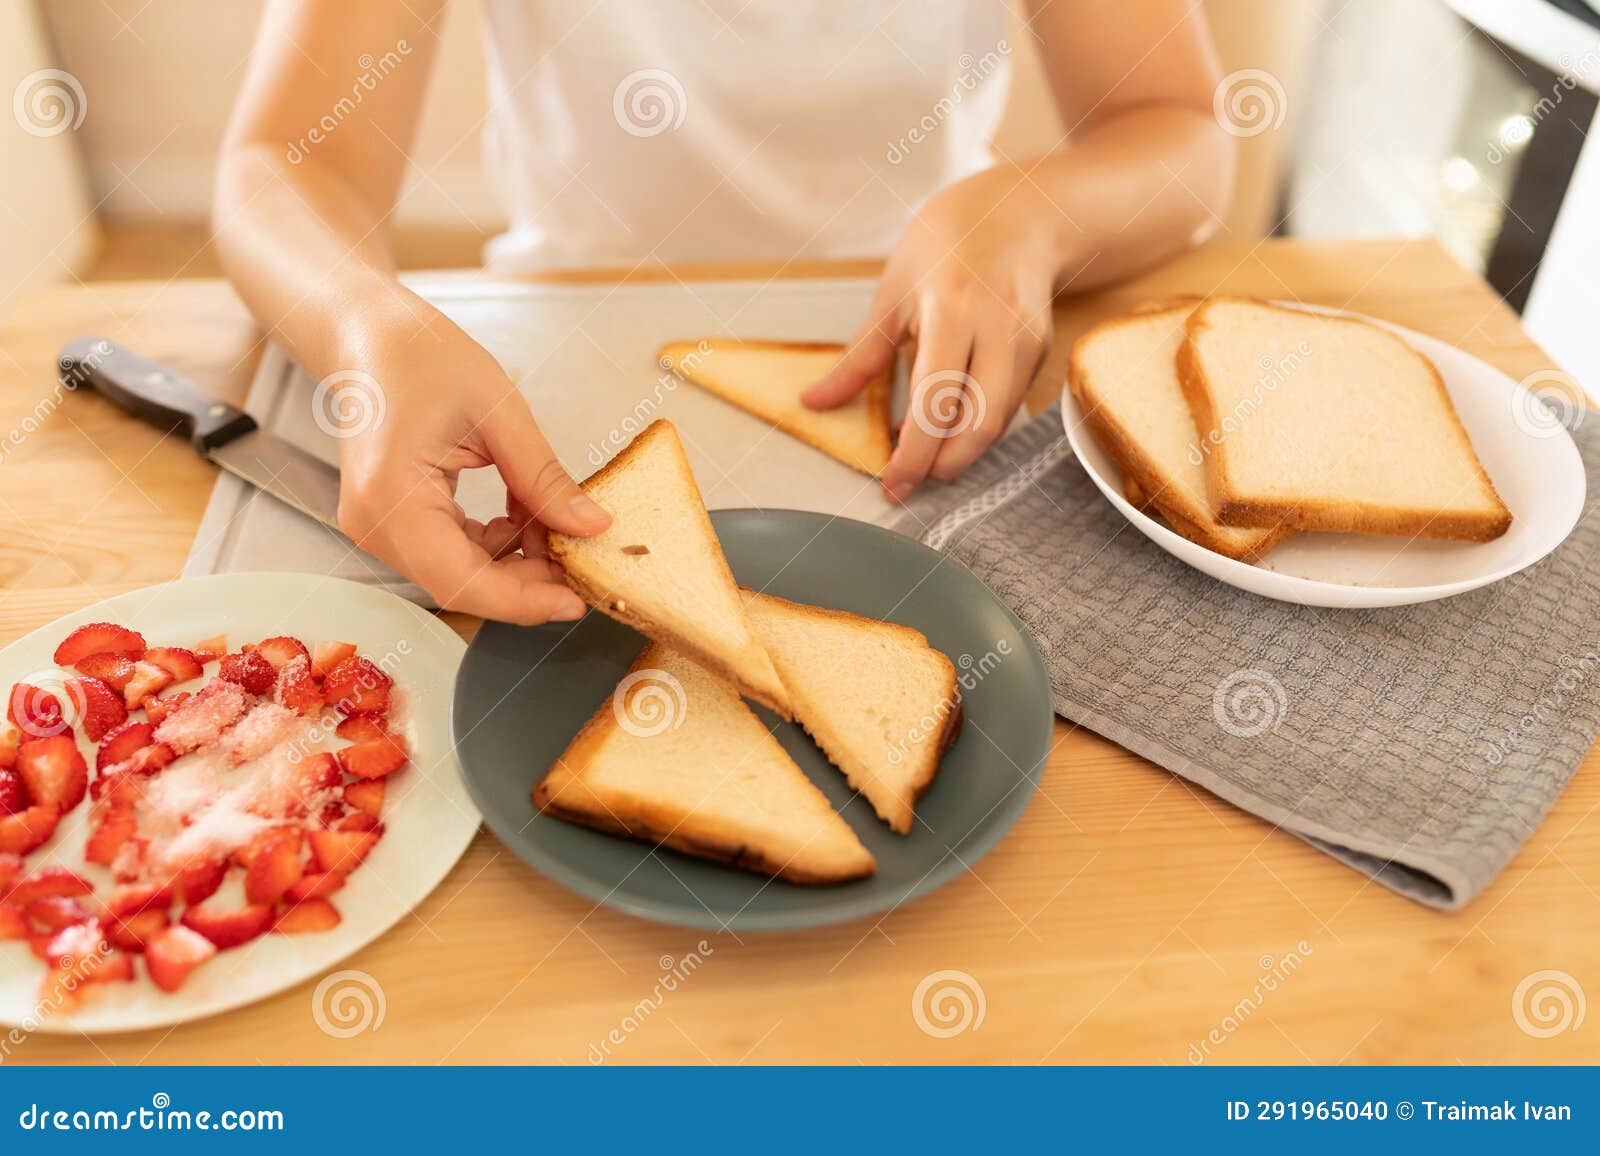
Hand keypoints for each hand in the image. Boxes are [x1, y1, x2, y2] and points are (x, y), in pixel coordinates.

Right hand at [330, 304, 609, 622]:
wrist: (371, 336)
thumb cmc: (423, 356)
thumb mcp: (500, 412)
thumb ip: (543, 478)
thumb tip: (592, 526)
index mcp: (392, 499)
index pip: (461, 581)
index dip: (523, 602)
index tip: (575, 602)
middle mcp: (375, 525)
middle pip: (462, 583)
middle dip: (527, 581)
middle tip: (580, 559)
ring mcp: (379, 527)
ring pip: (459, 573)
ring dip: (515, 561)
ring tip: (555, 524)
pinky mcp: (391, 522)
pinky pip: (450, 552)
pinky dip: (494, 544)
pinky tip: (524, 516)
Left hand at [803, 164, 1060, 499]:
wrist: (1018, 210)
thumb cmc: (944, 244)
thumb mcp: (892, 293)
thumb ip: (858, 358)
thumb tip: (815, 403)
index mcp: (952, 309)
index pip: (935, 400)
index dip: (914, 453)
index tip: (892, 485)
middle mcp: (999, 328)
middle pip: (978, 424)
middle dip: (943, 465)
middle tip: (909, 482)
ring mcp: (1028, 340)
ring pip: (999, 421)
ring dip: (962, 451)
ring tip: (926, 459)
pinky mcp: (1042, 350)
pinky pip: (1010, 404)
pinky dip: (979, 427)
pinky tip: (951, 429)